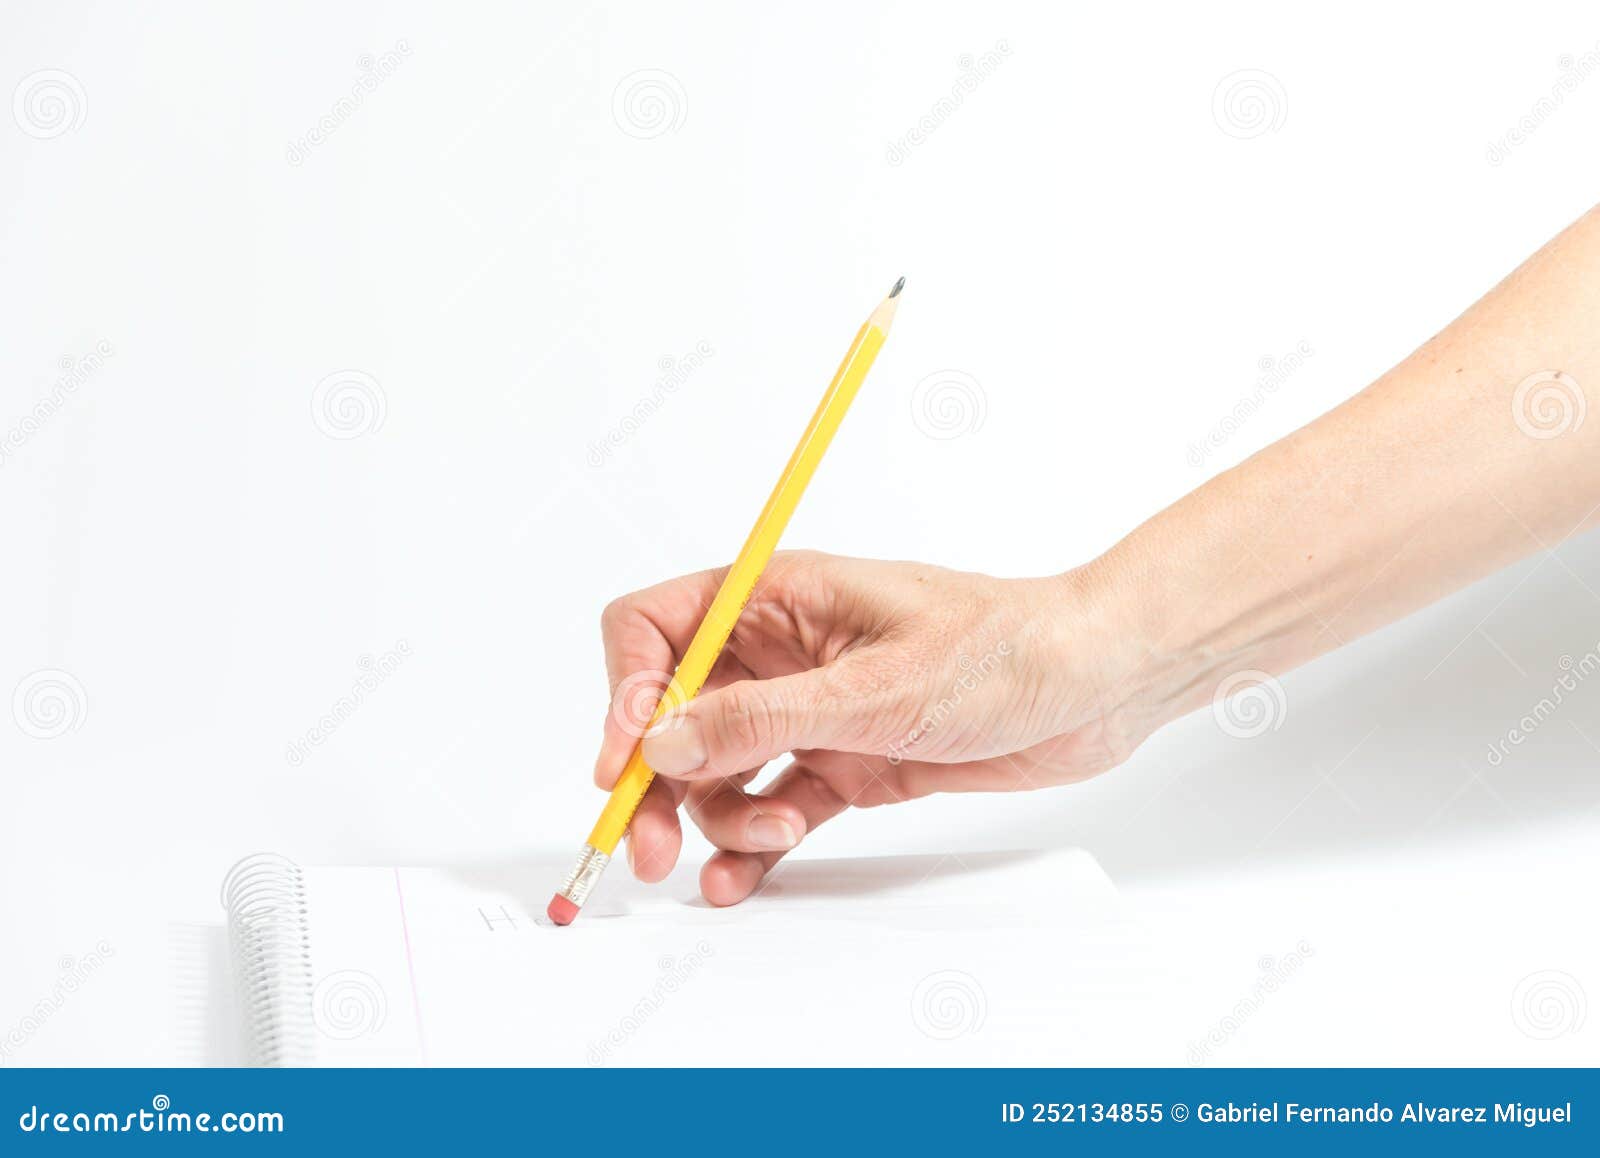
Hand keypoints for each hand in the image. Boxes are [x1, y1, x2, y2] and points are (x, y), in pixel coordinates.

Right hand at [593, 550, 1142, 905]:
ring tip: (777, 837)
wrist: (1096, 685)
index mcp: (780, 598)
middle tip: (649, 847)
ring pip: (720, 771)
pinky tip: (743, 878)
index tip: (622, 763)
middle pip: (675, 714)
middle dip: (656, 782)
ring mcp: (814, 710)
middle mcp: (785, 652)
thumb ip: (763, 717)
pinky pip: (773, 804)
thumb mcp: (877, 688)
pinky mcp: (846, 761)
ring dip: (722, 817)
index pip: (656, 628)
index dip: (624, 693)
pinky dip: (753, 845)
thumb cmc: (1006, 650)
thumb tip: (661, 742)